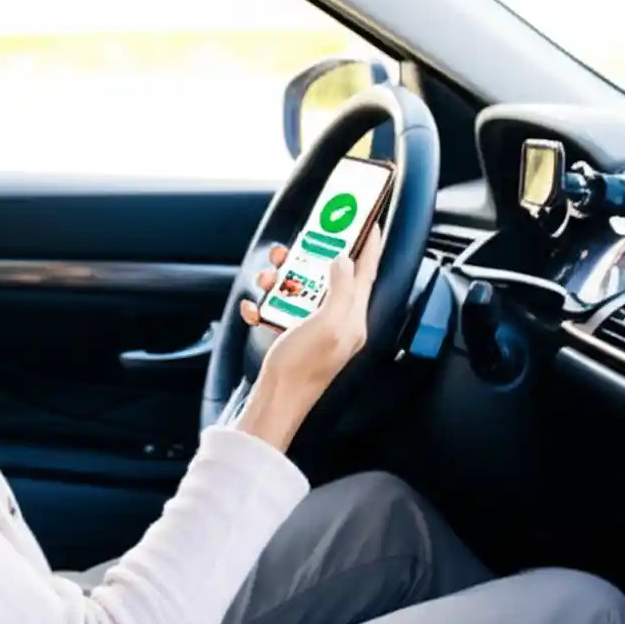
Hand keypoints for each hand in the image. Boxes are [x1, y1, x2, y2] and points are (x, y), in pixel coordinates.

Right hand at [234, 223, 383, 449]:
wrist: (275, 402)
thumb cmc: (302, 369)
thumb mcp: (329, 325)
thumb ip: (341, 290)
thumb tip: (344, 260)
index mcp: (353, 318)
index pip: (366, 273)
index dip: (369, 245)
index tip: (369, 221)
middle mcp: (336, 320)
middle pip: (328, 275)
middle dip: (311, 258)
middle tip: (299, 244)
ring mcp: (313, 328)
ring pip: (299, 288)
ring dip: (281, 280)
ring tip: (267, 280)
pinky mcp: (292, 335)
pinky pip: (278, 309)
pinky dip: (264, 305)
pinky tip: (255, 308)